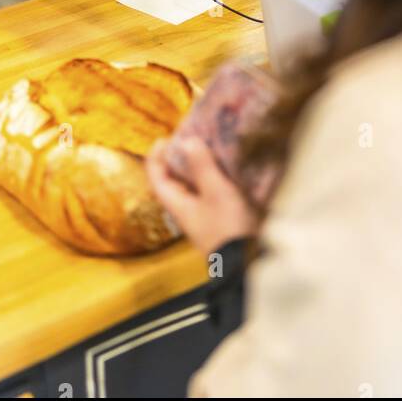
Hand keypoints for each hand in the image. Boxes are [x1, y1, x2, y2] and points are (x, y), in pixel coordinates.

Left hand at [146, 136, 260, 256]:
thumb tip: (186, 142)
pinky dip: (211, 176)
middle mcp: (186, 209)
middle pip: (172, 180)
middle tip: (189, 138)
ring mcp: (201, 214)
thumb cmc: (227, 225)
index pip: (156, 178)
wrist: (246, 262)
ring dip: (195, 166)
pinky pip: (207, 191)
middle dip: (177, 158)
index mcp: (177, 204)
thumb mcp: (216, 192)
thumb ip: (202, 167)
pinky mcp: (217, 217)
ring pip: (191, 185)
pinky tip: (224, 168)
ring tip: (207, 147)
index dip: (156, 157)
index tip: (163, 139)